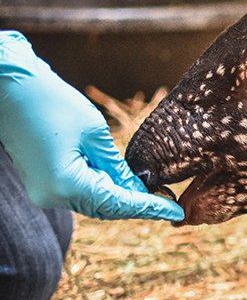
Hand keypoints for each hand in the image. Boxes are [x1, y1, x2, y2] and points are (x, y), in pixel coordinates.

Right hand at [0, 31, 183, 220]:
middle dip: (138, 206)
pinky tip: (125, 183)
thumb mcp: (94, 134)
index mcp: (67, 185)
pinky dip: (103, 190)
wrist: (8, 88)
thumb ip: (118, 167)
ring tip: (154, 194)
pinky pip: (80, 192)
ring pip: (94, 203)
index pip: (120, 203)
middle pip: (107, 208)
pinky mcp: (43, 183)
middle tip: (170, 203)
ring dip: (122, 198)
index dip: (151, 207)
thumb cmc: (51, 103)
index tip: (177, 211)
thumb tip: (139, 189)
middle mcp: (53, 196)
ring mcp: (45, 192)